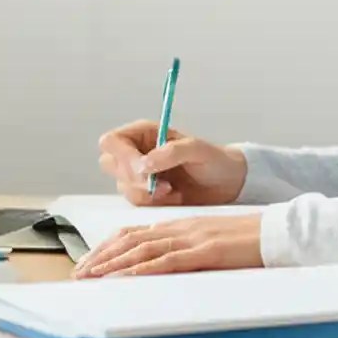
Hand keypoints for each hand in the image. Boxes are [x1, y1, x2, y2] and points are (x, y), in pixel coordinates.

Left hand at [72, 214, 262, 277]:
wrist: (276, 231)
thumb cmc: (247, 238)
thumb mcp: (209, 239)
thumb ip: (185, 246)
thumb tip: (159, 261)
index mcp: (181, 224)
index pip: (134, 232)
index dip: (108, 246)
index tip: (89, 261)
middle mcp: (181, 228)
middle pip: (132, 239)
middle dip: (102, 256)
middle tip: (80, 272)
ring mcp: (193, 238)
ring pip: (145, 249)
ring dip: (115, 263)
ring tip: (94, 275)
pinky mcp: (207, 251)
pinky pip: (171, 259)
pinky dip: (146, 267)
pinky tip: (130, 275)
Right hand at [97, 120, 248, 206]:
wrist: (227, 184)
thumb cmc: (214, 160)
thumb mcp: (197, 149)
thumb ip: (172, 152)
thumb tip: (145, 163)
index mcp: (144, 133)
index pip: (112, 141)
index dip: (123, 157)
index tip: (145, 171)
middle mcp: (136, 152)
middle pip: (109, 164)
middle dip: (134, 179)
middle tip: (163, 185)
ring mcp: (138, 174)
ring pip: (122, 187)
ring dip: (147, 193)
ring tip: (174, 190)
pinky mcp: (144, 194)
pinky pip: (134, 203)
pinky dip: (153, 203)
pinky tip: (174, 198)